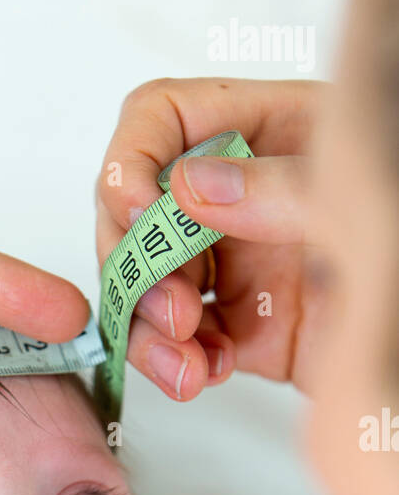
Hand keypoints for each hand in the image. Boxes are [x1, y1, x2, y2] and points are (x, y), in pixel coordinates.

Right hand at [95, 76, 326, 399]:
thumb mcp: (360, 200)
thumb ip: (278, 186)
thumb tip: (189, 186)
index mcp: (268, 134)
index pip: (164, 118)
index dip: (134, 160)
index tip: (137, 212)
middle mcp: (241, 197)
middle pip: (139, 214)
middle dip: (139, 266)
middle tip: (173, 311)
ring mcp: (237, 265)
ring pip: (148, 285)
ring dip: (150, 328)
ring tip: (185, 364)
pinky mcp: (241, 330)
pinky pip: (181, 343)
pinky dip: (179, 364)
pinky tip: (206, 376)